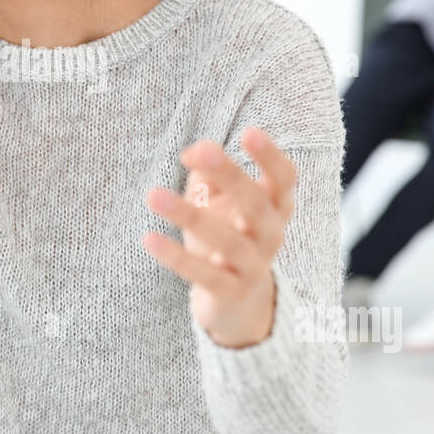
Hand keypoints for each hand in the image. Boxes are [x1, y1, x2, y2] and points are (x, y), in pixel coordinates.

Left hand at [144, 127, 296, 348]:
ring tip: (152, 196)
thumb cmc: (225, 234)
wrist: (235, 301)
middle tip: (202, 153)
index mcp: (275, 207)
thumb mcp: (217, 199)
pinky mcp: (230, 292)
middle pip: (256, 204)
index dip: (270, 156)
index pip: (284, 178)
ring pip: (227, 241)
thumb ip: (206, 170)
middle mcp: (271, 235)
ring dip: (188, 215)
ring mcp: (254, 266)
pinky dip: (176, 257)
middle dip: (231, 176)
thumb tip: (191, 151)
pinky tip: (148, 238)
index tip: (248, 132)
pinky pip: (203, 275)